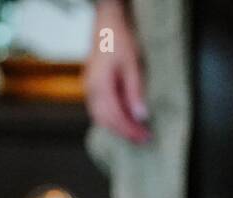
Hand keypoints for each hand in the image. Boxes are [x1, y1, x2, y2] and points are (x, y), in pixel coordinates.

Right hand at [83, 0, 150, 143]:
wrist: (106, 24)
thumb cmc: (118, 39)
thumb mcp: (132, 64)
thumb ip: (135, 92)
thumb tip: (140, 116)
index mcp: (99, 85)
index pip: (114, 116)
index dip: (129, 129)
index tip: (144, 136)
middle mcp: (90, 90)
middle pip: (105, 121)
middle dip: (124, 132)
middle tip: (142, 139)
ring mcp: (88, 89)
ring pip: (100, 118)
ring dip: (118, 127)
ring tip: (135, 132)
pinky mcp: (91, 88)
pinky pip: (99, 110)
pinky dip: (112, 118)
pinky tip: (124, 120)